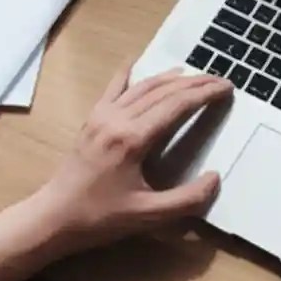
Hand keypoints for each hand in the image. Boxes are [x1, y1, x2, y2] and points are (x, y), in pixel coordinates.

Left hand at [0, 66, 231, 280]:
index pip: (177, 105)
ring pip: (142, 87)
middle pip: (163, 91)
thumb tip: (215, 178)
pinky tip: (137, 62)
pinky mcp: (91, 120)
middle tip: (219, 80)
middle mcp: (118, 119)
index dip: (204, 94)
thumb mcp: (148, 215)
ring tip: (194, 75)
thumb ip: (186, 199)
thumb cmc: (101, 218)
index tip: (226, 88)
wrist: (54, 218)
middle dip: (195, 82)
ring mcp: (102, 116)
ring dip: (171, 78)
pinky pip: (113, 89)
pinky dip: (130, 74)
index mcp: (134, 139)